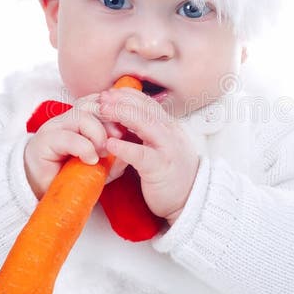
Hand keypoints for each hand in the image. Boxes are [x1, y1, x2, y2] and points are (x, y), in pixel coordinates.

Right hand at [23, 94, 127, 199]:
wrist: (42, 190)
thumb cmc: (71, 175)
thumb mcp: (99, 165)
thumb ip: (115, 156)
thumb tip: (131, 148)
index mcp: (79, 119)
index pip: (99, 101)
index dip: (115, 110)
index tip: (128, 127)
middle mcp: (66, 119)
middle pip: (93, 104)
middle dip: (111, 120)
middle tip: (120, 139)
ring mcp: (54, 127)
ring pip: (82, 116)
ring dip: (98, 134)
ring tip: (103, 153)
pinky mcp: (44, 141)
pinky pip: (69, 137)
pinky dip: (84, 148)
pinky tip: (90, 160)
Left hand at [97, 87, 199, 224]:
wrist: (191, 200)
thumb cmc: (173, 176)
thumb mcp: (162, 147)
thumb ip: (149, 133)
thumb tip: (126, 121)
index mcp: (169, 127)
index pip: (148, 103)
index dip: (127, 95)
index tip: (110, 93)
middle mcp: (170, 133)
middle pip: (144, 108)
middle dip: (121, 100)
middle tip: (102, 98)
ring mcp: (167, 149)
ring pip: (144, 124)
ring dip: (121, 114)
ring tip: (103, 111)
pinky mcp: (161, 168)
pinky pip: (141, 155)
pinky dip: (125, 147)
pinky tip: (110, 144)